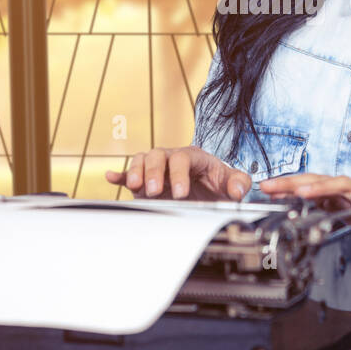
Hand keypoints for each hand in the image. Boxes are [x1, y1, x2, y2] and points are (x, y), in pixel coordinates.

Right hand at [105, 146, 251, 201]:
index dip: (179, 174)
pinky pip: (129, 173)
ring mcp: (157, 167)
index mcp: (193, 156)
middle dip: (155, 172)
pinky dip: (120, 175)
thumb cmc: (216, 183)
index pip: (182, 158)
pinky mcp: (145, 179)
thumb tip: (238, 191)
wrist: (206, 190)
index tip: (181, 193)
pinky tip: (111, 177)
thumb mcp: (231, 183)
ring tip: (135, 187)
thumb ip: (239, 183)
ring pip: (142, 160)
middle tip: (155, 191)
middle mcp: (172, 157)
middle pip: (158, 155)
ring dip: (136, 172)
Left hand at [257, 172, 350, 246]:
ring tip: (305, 190)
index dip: (285, 186)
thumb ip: (321, 216)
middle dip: (294, 182)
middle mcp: (348, 189)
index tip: (264, 188)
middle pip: (318, 181)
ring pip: (343, 186)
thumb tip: (294, 220)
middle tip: (272, 186)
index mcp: (336, 193)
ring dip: (323, 187)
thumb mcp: (343, 219)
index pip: (307, 185)